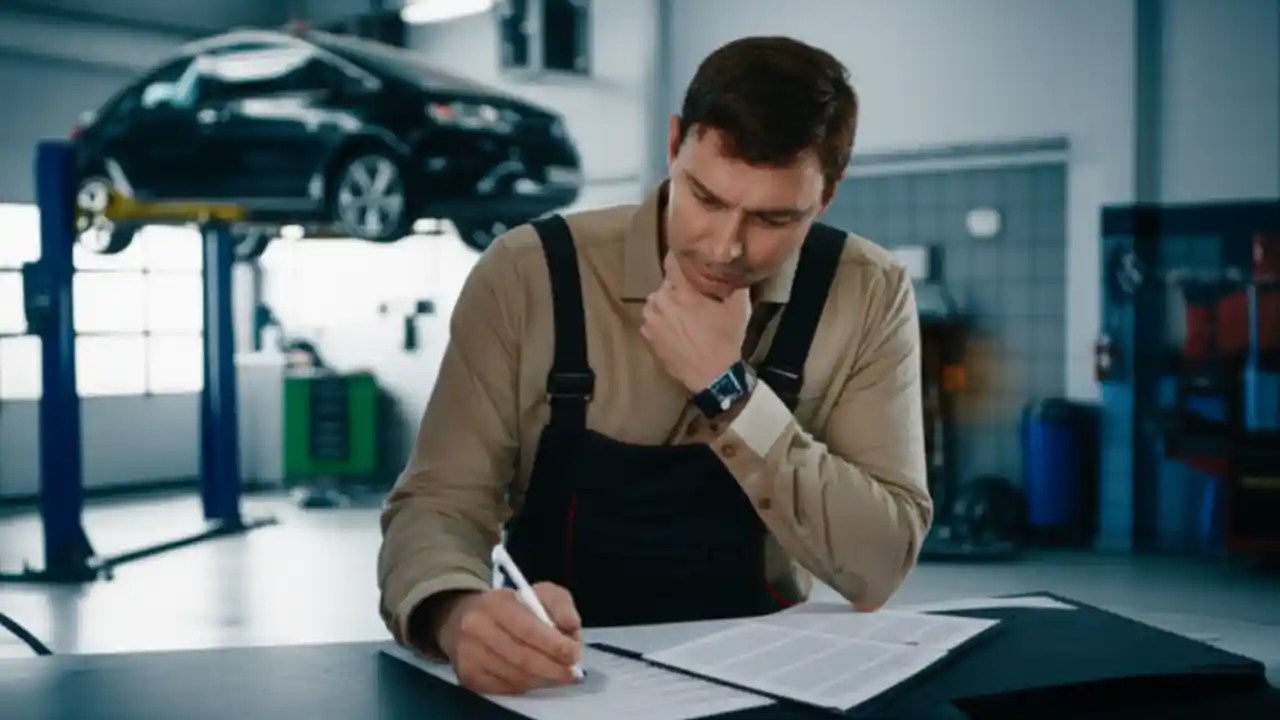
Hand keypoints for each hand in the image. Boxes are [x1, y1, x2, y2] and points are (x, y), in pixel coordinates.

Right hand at [435, 583, 582, 694]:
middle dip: (553, 668)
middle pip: (521, 657)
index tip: (575, 654)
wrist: (464, 618)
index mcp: (496, 603)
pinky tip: (537, 677)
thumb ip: (560, 604)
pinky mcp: (467, 676)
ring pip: (515, 676)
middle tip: (573, 672)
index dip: (553, 645)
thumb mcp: (538, 592)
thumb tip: (572, 626)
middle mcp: (476, 628)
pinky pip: (505, 688)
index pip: (527, 629)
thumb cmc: (510, 606)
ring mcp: (469, 655)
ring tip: (558, 674)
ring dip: (542, 679)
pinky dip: (527, 685)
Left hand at [641, 252, 750, 392]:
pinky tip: (675, 331)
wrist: (712, 377)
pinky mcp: (646, 335)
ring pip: (656, 301)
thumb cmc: (726, 340)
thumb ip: (733, 281)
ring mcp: (651, 319)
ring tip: (683, 317)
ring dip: (667, 304)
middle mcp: (662, 300)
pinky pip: (651, 319)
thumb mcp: (738, 308)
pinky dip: (660, 321)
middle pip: (666, 283)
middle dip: (678, 288)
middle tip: (693, 299)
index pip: (672, 261)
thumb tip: (732, 261)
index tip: (687, 258)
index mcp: (684, 291)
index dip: (679, 258)